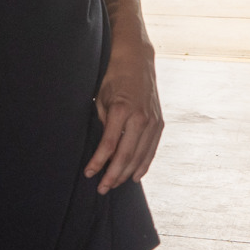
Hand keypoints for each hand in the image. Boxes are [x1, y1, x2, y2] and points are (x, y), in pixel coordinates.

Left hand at [84, 51, 163, 194]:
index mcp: (121, 110)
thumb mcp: (101, 98)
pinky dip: (143, 164)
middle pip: (126, 155)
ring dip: (126, 173)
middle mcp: (140, 118)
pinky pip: (151, 149)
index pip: (109, 145)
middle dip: (112, 175)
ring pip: (140, 156)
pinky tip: (135, 176)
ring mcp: (153, 121)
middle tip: (101, 188)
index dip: (98, 162)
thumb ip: (103, 123)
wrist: (137, 61)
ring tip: (114, 184)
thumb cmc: (113, 78)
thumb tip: (103, 147)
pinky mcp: (159, 123)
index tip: (89, 174)